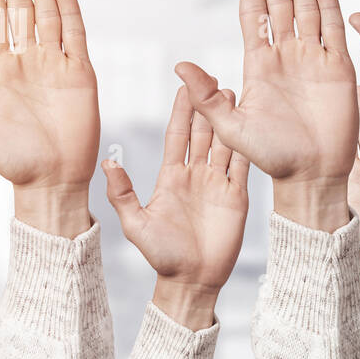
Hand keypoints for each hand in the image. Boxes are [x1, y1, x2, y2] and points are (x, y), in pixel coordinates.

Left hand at [102, 88, 249, 330]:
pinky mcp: (237, 197)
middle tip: (211, 77)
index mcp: (170, 177)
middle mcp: (195, 176)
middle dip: (207, 105)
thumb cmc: (161, 256)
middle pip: (203, 132)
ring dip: (229, 119)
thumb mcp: (135, 224)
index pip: (177, 136)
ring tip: (234, 92)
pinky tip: (251, 126)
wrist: (191, 281)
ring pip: (225, 144)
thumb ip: (123, 193)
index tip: (184, 85)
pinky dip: (247, 146)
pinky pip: (243, 167)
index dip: (181, 111)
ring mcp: (218, 184)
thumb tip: (108, 162)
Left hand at [176, 0, 355, 230]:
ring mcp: (313, 61)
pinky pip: (334, 31)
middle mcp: (285, 58)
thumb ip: (207, 98)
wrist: (312, 178)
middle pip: (280, 5)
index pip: (254, 16)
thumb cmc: (271, 159)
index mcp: (258, 66)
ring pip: (308, 11)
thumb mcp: (231, 129)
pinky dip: (331, 6)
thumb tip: (180, 65)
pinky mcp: (338, 70)